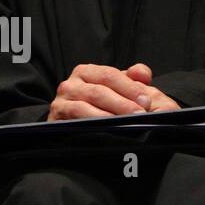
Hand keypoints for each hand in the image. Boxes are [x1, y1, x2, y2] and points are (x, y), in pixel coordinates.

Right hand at [47, 62, 176, 120]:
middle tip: (141, 115)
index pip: (110, 75)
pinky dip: (93, 124)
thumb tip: (143, 73)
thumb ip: (134, 78)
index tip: (147, 101)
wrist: (78, 132)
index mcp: (86, 72)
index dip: (130, 87)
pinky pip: (75, 120)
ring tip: (128, 124)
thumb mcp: (120, 90)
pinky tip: (108, 131)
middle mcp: (70, 84)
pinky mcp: (56, 119)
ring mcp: (61, 102)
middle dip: (123, 104)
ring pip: (86, 106)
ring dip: (109, 116)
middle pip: (99, 91)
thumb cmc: (105, 108)